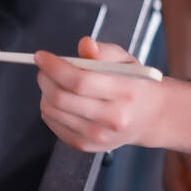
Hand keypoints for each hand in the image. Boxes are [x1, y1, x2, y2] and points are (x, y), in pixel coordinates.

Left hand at [34, 36, 166, 151]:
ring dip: (45, 93)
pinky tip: (61, 99)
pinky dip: (49, 108)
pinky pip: (53, 124)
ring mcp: (98, 136)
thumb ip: (104, 51)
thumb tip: (85, 44)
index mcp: (125, 93)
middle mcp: (112, 118)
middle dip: (45, 78)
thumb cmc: (133, 83)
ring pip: (53, 112)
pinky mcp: (86, 145)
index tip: (40, 56)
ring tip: (54, 82)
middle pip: (62, 98)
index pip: (80, 81)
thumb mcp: (125, 61)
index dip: (55, 67)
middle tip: (44, 68)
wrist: (149, 117)